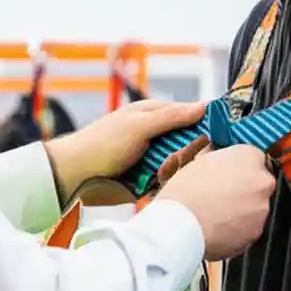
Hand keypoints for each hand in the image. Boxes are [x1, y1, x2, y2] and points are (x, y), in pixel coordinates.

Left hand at [43, 100, 205, 200]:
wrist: (75, 176)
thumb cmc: (102, 143)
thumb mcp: (139, 125)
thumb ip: (171, 117)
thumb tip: (202, 106)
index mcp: (153, 114)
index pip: (189, 115)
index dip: (203, 125)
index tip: (214, 136)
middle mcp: (155, 135)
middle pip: (189, 143)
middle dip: (189, 152)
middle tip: (178, 157)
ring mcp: (151, 157)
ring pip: (181, 164)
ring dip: (176, 169)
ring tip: (161, 171)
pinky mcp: (147, 179)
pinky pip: (168, 181)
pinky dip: (166, 183)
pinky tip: (159, 183)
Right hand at [156, 144, 276, 260]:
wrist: (180, 225)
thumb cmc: (184, 192)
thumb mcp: (197, 161)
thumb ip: (216, 156)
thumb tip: (216, 156)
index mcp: (248, 156)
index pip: (254, 157)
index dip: (240, 167)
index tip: (230, 174)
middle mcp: (262, 180)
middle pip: (259, 182)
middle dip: (245, 188)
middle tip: (221, 194)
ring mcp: (262, 207)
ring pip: (256, 205)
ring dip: (242, 208)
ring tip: (217, 212)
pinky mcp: (257, 231)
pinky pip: (250, 226)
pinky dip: (239, 227)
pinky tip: (219, 225)